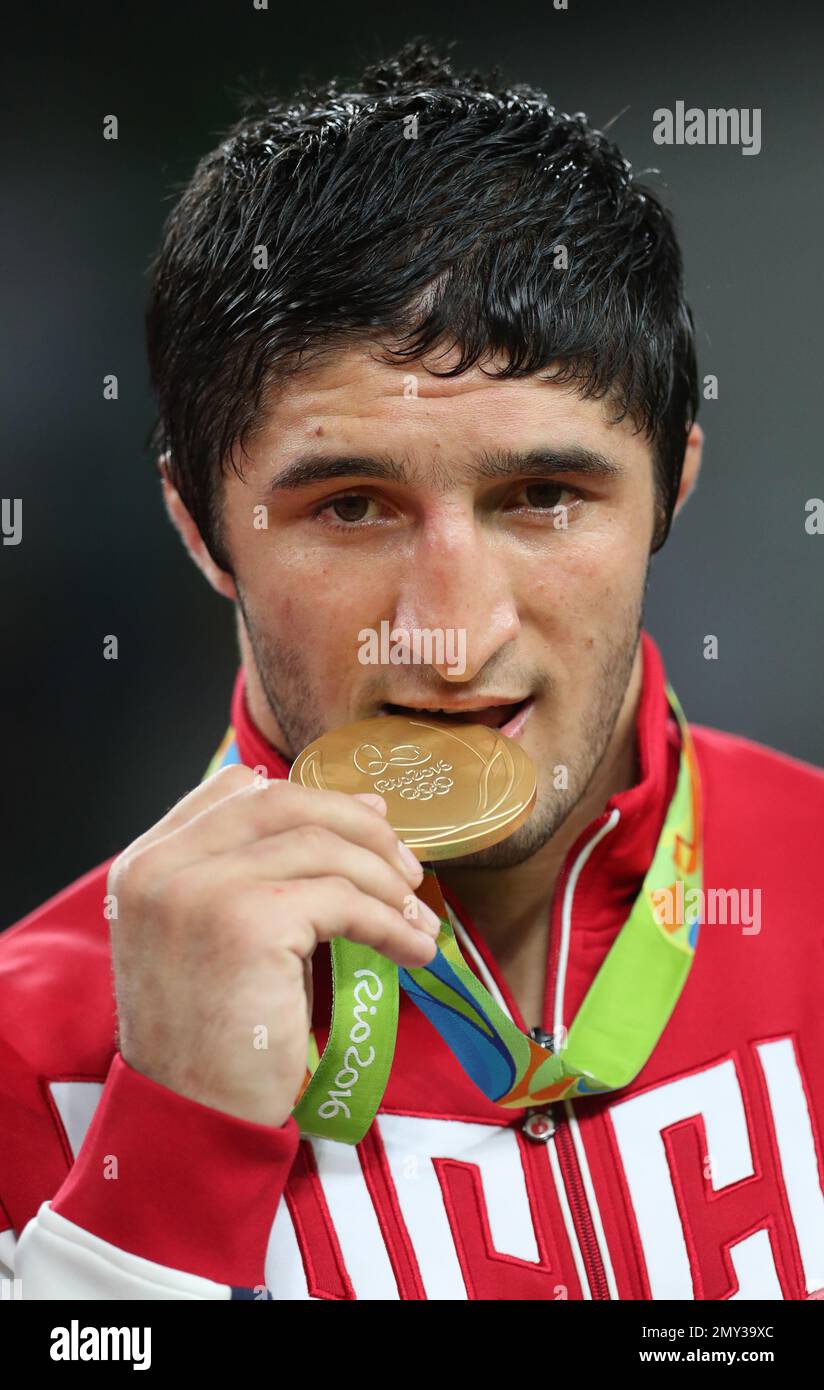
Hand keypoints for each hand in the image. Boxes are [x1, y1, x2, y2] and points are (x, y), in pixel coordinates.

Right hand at [106, 766, 439, 1125]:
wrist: (189, 1119)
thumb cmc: (213, 1036)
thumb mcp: (216, 937)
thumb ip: (259, 875)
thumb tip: (363, 812)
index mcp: (148, 863)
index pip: (233, 789)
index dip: (308, 796)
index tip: (366, 819)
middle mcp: (164, 865)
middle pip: (283, 802)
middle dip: (358, 826)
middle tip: (406, 868)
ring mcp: (202, 889)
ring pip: (322, 847)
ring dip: (385, 880)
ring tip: (416, 917)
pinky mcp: (249, 923)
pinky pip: (344, 900)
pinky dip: (392, 922)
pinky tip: (413, 948)